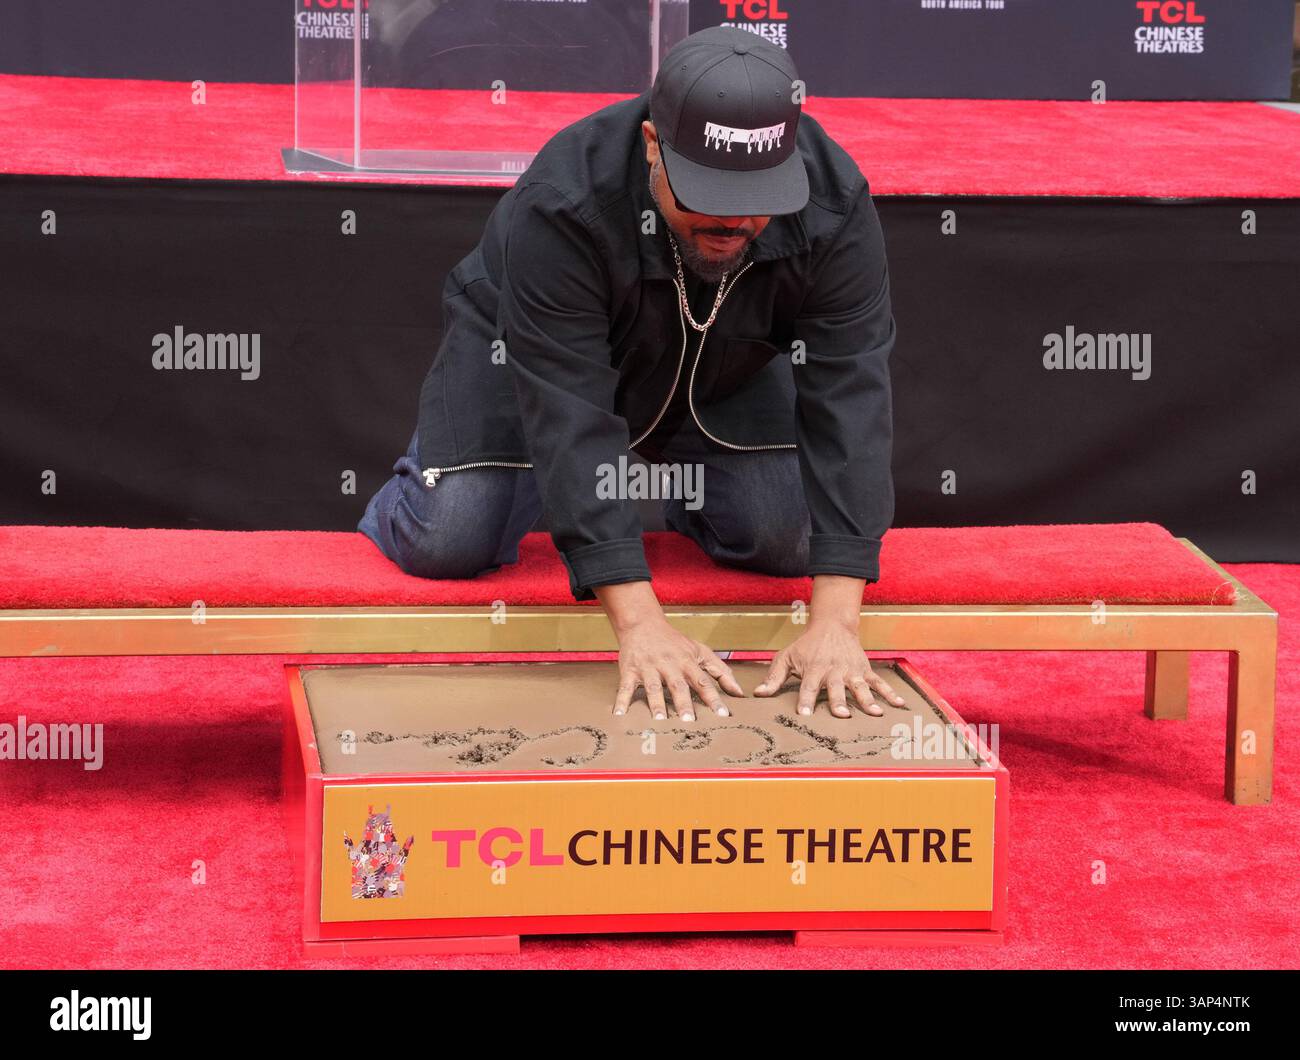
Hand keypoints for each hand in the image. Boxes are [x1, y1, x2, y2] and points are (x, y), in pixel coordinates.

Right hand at [596, 581, 742, 721]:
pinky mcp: (630, 670)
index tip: (723, 715)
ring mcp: (648, 667)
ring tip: (660, 721)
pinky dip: (621, 701)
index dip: (713, 698)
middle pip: (678, 685)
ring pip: (653, 687)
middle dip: (684, 703)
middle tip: (689, 722)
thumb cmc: (675, 643)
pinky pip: (625, 687)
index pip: (703, 681)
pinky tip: (619, 715)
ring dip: (656, 704)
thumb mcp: (700, 651)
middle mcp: (669, 664)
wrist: (643, 624)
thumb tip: (739, 692)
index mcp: (687, 662)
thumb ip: (720, 671)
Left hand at [753, 618, 905, 718]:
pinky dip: (890, 693)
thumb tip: (758, 694)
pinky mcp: (865, 670)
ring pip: (860, 687)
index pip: (808, 687)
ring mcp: (851, 671)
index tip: (804, 715)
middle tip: (841, 716)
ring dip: (867, 700)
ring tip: (874, 714)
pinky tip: (899, 704)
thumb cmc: (807, 645)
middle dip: (838, 702)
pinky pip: (879, 682)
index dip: (806, 700)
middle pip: (835, 688)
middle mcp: (833, 671)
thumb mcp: (786, 657)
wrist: (833, 624)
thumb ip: (774, 677)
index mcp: (814, 668)